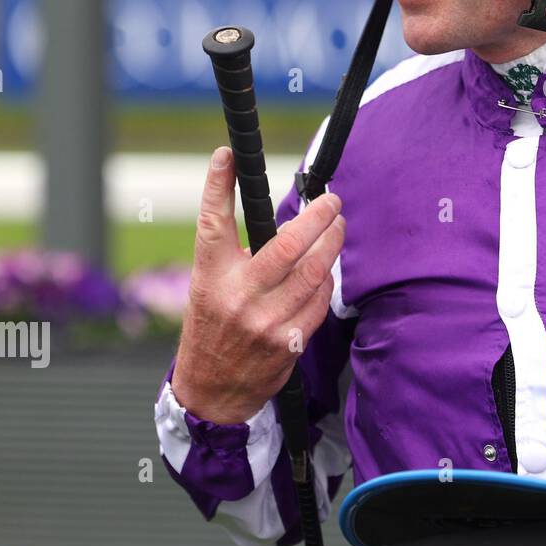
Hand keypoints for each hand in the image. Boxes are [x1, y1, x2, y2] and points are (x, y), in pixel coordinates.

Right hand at [171, 146, 344, 423]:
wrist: (211, 389)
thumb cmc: (212, 326)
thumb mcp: (208, 285)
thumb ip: (234, 253)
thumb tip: (276, 214)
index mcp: (210, 275)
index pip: (213, 222)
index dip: (218, 186)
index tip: (227, 155)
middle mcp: (236, 295)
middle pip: (287, 244)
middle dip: (317, 216)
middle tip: (331, 201)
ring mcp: (264, 320)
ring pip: (313, 271)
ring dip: (332, 243)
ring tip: (337, 226)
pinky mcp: (288, 341)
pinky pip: (320, 300)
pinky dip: (326, 281)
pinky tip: (326, 270)